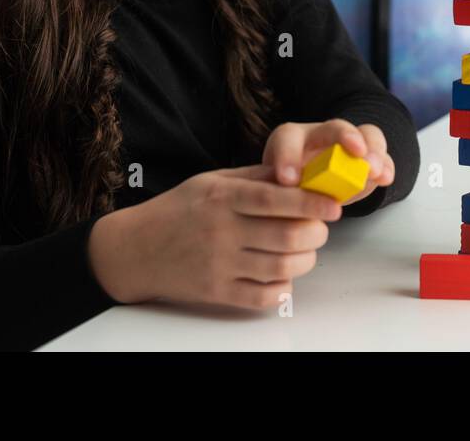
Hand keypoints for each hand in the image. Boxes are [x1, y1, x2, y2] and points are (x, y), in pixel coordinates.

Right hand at [88, 163, 341, 308]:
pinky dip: (282, 289)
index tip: (334, 205)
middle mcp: (222, 231)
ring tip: (305, 251)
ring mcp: (219, 264)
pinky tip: (283, 276)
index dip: (311, 202)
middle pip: (287, 237)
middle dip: (315, 233)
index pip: (276, 199)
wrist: (135, 250)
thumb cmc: (178, 210)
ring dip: (305, 261)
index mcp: (223, 198)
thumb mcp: (212, 181)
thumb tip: (299, 172)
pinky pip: (262, 297)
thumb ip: (255, 178)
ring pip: (281, 267)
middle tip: (319, 228)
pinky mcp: (216, 292)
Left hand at [263, 119, 395, 205]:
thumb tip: (286, 206)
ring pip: (366, 134)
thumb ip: (281, 195)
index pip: (287, 139)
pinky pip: (381, 155)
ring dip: (373, 151)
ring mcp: (348, 143)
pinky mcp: (368, 157)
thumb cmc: (286, 190)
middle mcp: (321, 135)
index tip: (289, 181)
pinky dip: (385, 166)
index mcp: (290, 141)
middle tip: (356, 153)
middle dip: (346, 137)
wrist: (305, 192)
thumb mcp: (278, 193)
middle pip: (334, 127)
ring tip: (375, 171)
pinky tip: (385, 178)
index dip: (288, 156)